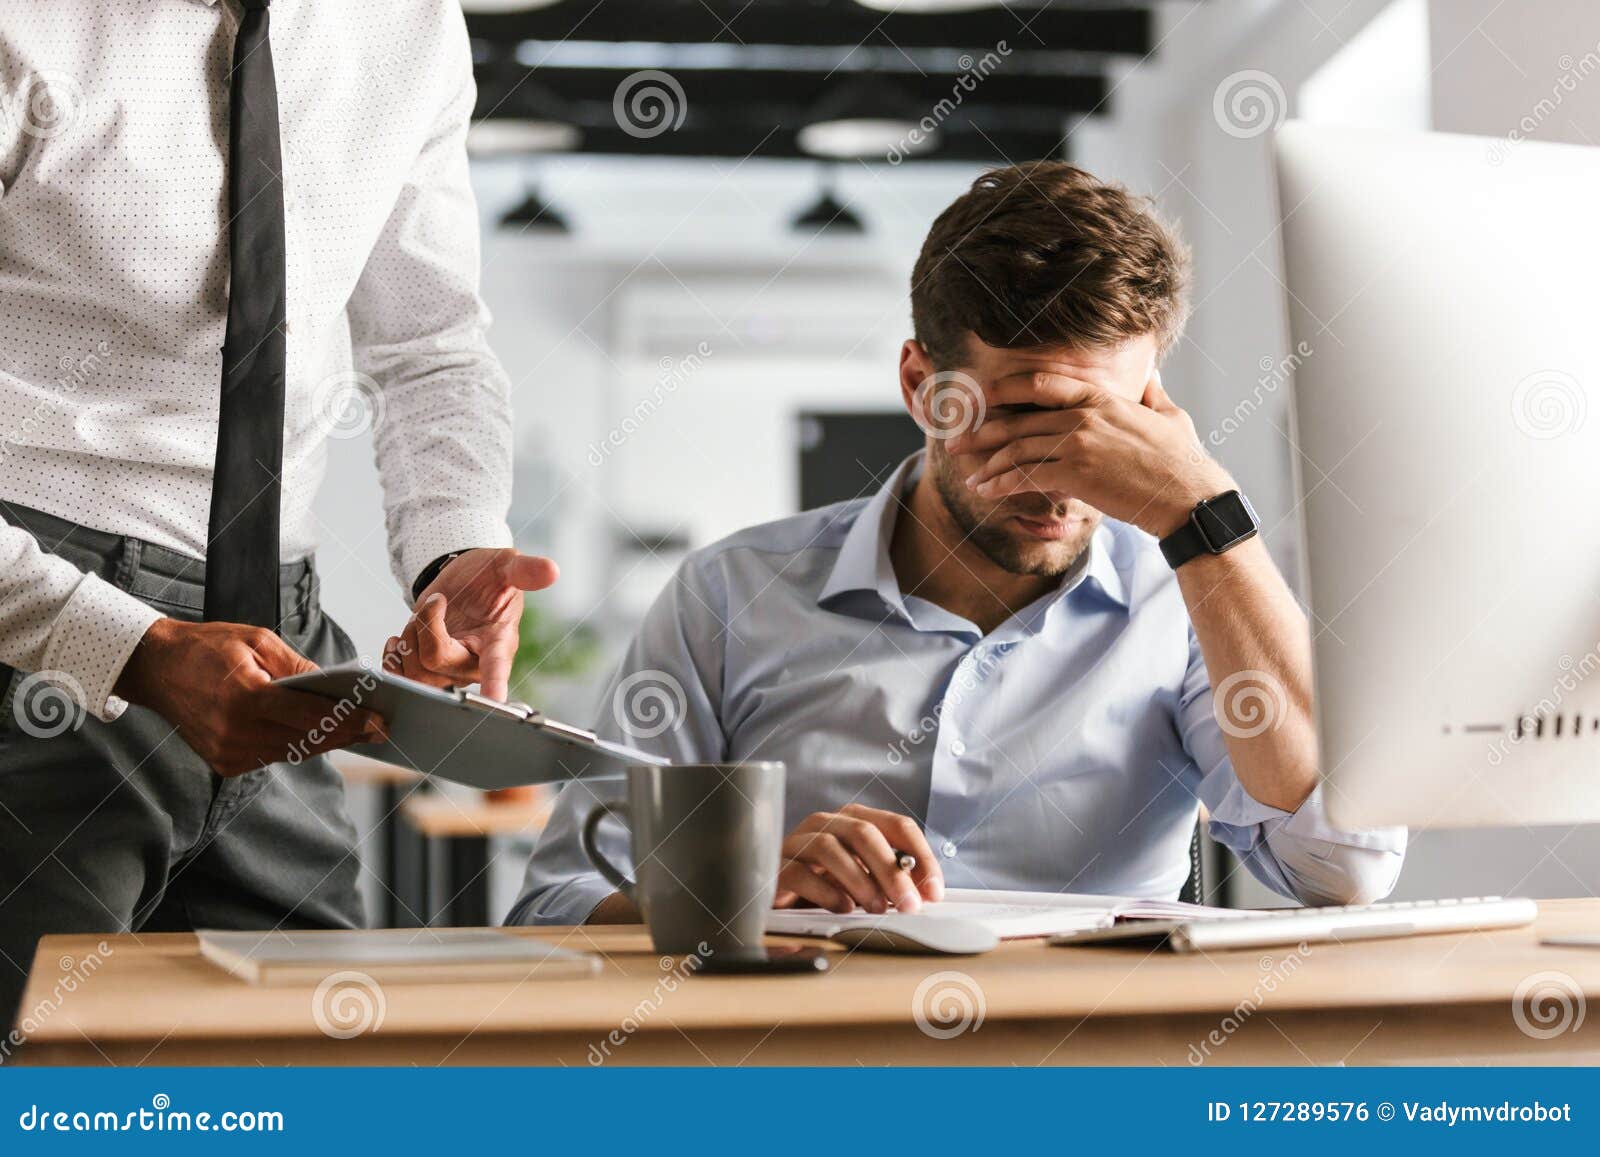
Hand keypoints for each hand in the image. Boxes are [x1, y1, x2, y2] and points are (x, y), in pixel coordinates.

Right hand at [113, 618, 386, 776]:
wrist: (157, 667)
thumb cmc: (208, 647)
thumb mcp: (257, 640)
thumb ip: (297, 666)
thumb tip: (336, 686)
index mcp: (245, 697)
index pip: (310, 715)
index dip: (349, 720)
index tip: (379, 720)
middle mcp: (235, 732)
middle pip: (307, 739)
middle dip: (346, 734)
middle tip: (380, 729)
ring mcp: (228, 752)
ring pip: (293, 752)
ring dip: (326, 742)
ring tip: (359, 732)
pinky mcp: (224, 763)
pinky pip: (272, 756)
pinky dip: (297, 745)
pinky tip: (321, 735)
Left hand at [383, 548, 558, 700]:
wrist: (463, 583)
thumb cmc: (487, 577)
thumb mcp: (505, 565)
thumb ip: (525, 570)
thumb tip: (552, 571)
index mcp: (498, 641)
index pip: (497, 666)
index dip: (495, 683)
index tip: (496, 701)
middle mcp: (474, 663)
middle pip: (435, 660)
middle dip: (426, 625)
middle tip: (438, 601)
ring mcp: (449, 670)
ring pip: (415, 670)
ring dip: (409, 636)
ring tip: (423, 617)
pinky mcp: (426, 670)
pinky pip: (401, 678)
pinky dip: (393, 658)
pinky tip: (401, 640)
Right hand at [773, 804, 943, 914]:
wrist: (778, 895)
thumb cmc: (826, 884)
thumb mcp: (865, 879)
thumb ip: (892, 881)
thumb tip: (926, 893)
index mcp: (855, 820)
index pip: (897, 826)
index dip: (921, 857)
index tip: (935, 891)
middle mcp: (827, 823)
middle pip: (864, 833)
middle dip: (891, 870)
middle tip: (909, 904)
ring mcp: (798, 842)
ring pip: (830, 848)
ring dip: (860, 880)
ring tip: (877, 908)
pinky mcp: (777, 866)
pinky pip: (801, 873)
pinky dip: (826, 891)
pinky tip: (843, 907)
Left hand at [947, 370, 1233, 536]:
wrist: (1189, 495)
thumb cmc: (1182, 460)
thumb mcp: (1170, 415)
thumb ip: (1152, 393)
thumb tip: (1152, 373)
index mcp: (1101, 398)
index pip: (1041, 384)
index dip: (1006, 389)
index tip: (983, 398)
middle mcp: (1084, 416)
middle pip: (1018, 420)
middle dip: (981, 432)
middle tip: (956, 442)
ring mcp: (1078, 444)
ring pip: (1017, 449)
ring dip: (987, 465)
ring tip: (970, 477)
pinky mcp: (1076, 475)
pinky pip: (1026, 476)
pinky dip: (1001, 484)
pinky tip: (985, 492)